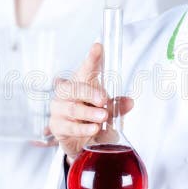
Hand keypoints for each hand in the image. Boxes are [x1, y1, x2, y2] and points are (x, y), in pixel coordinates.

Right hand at [49, 43, 134, 160]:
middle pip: (74, 88)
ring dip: (89, 112)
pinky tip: (94, 128)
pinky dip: (83, 128)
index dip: (91, 58)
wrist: (77, 141)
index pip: (85, 69)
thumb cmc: (90, 118)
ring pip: (73, 108)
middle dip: (90, 93)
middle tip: (104, 99)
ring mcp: (59, 110)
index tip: (98, 47)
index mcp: (79, 83)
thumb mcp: (106, 110)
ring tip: (103, 116)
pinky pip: (70, 127)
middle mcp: (66, 94)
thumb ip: (116, 106)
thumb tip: (130, 102)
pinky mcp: (57, 127)